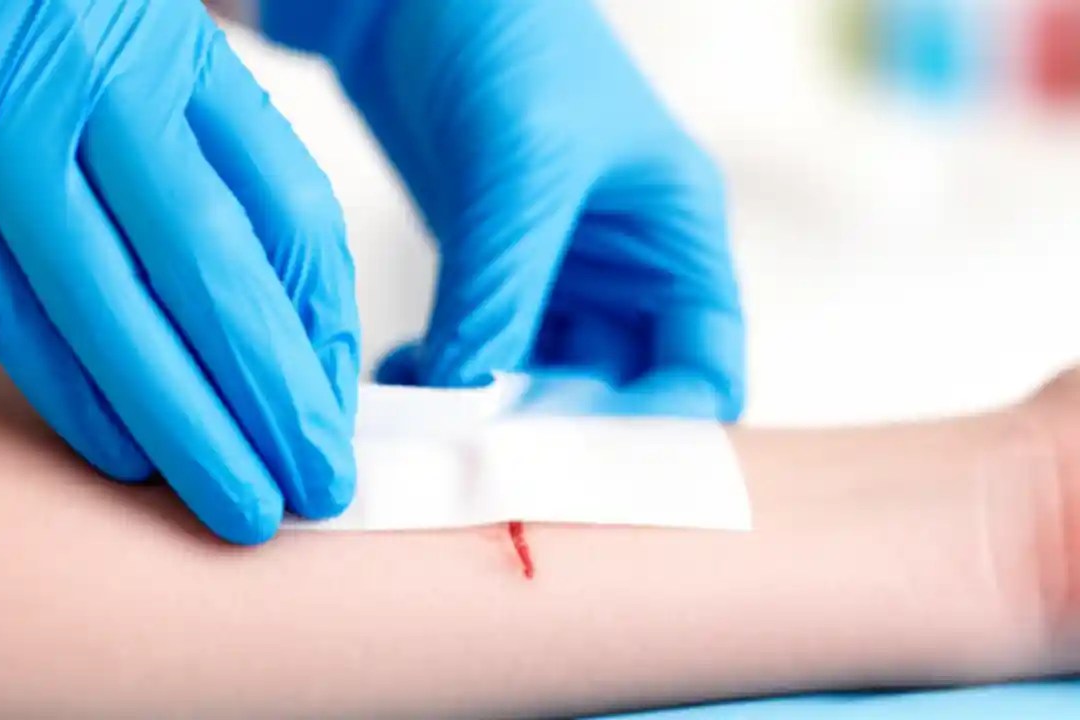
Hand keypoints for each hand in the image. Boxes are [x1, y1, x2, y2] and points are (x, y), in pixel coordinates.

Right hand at [0, 0, 358, 542]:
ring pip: (116, 309)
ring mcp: (0, 124)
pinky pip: (9, 312)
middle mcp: (99, 79)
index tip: (332, 406)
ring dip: (185, 426)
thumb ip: (201, 156)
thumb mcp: (130, 54)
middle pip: (217, 269)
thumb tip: (277, 314)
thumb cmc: (12, 17)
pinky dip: (74, 395)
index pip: (287, 208)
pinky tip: (125, 456)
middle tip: (314, 486)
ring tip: (235, 501)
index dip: (322, 325)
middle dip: (275, 398)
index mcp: (175, 48)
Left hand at [266, 0, 743, 419]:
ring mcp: (554, 271)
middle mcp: (625, 266)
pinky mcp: (487, 264)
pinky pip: (477, 349)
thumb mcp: (523, 162)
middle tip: (487, 466)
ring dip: (489, 411)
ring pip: (539, 381)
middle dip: (560, 435)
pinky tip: (401, 377)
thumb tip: (467, 398)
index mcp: (677, 236)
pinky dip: (444, 375)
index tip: (575, 462)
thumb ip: (505, 285)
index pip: (704, 369)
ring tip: (430, 427)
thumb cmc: (505, 34)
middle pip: (620, 394)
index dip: (658, 428)